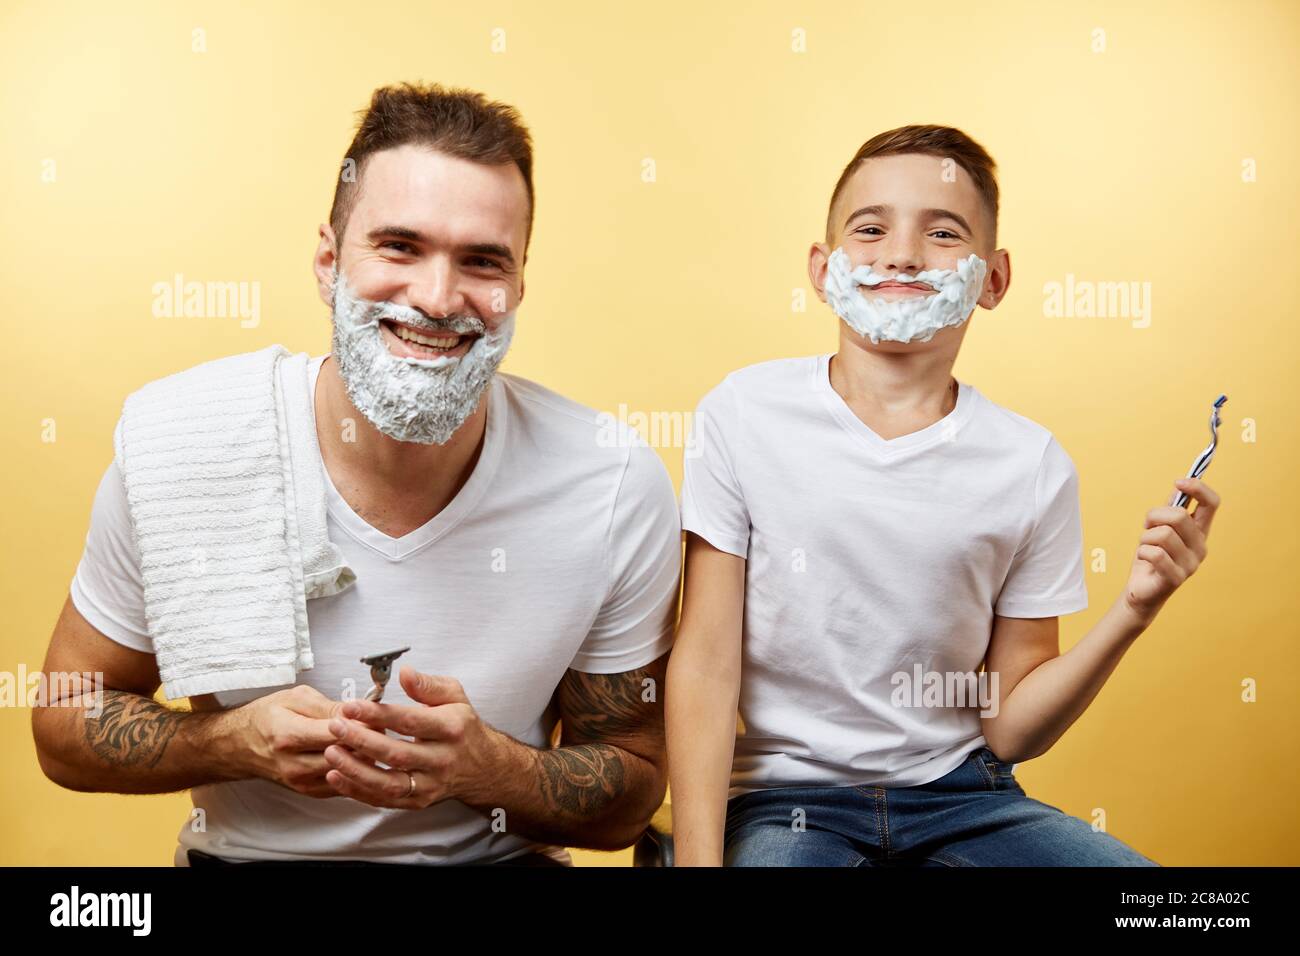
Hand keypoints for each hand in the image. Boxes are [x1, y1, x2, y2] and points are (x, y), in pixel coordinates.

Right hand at [235, 684, 379, 797]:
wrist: (240, 746)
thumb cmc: (266, 718)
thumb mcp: (295, 698)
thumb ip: (328, 706)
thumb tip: (359, 712)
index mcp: (288, 736)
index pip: (338, 734)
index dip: (362, 723)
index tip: (375, 714)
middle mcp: (294, 765)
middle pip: (347, 757)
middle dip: (369, 741)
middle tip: (380, 726)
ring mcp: (302, 783)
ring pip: (349, 774)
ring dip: (365, 757)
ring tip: (372, 739)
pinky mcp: (310, 792)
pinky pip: (343, 785)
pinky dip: (356, 770)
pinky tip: (361, 755)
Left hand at [323, 666, 504, 809]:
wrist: (482, 766)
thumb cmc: (463, 727)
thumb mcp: (455, 696)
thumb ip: (428, 684)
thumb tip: (404, 673)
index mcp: (450, 728)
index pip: (410, 721)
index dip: (378, 714)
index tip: (352, 706)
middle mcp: (442, 759)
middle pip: (397, 753)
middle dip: (362, 740)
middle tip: (335, 727)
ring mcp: (430, 784)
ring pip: (389, 783)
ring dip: (356, 770)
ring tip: (331, 753)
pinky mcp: (419, 801)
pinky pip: (385, 800)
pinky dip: (358, 790)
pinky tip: (338, 776)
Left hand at [1123, 476, 1219, 623]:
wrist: (1141, 590)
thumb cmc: (1151, 556)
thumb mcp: (1159, 528)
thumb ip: (1170, 508)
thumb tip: (1180, 484)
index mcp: (1199, 532)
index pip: (1212, 503)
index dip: (1198, 488)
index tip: (1179, 482)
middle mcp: (1201, 547)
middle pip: (1179, 516)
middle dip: (1155, 516)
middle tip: (1148, 528)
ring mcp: (1191, 564)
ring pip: (1163, 534)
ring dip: (1145, 538)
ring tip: (1146, 548)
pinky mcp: (1177, 578)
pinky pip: (1155, 553)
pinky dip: (1142, 552)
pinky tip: (1144, 560)